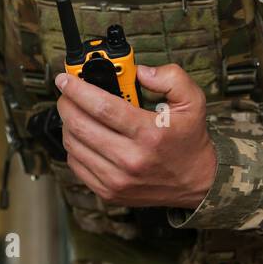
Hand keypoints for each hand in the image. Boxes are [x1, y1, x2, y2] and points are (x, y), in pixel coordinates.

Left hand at [54, 63, 216, 209]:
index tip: (65, 79)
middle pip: (80, 125)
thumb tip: (139, 71)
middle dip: (66, 103)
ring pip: (73, 145)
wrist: (197, 182)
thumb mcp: (193, 101)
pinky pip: (76, 164)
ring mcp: (117, 179)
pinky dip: (73, 146)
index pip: (102, 107)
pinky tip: (82, 135)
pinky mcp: (108, 192)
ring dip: (67, 123)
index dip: (77, 89)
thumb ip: (170, 77)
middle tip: (66, 93)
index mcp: (149, 134)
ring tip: (74, 112)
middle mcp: (131, 159)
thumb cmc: (189, 140)